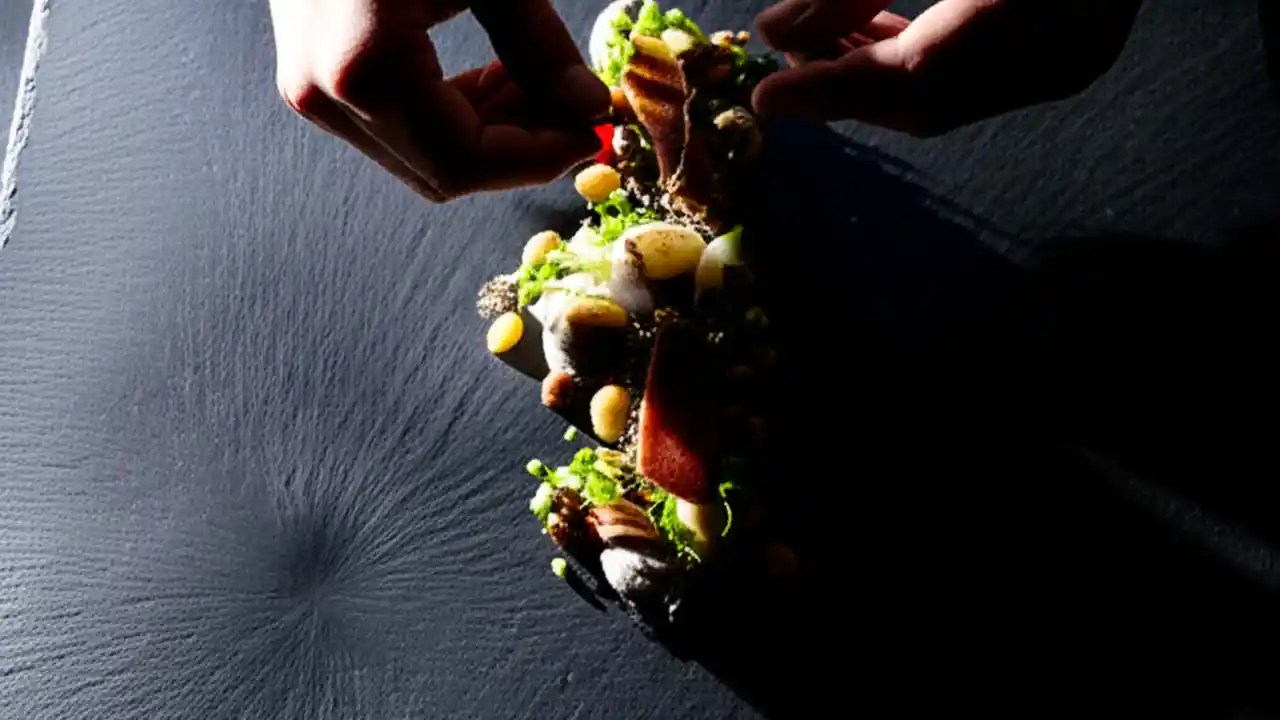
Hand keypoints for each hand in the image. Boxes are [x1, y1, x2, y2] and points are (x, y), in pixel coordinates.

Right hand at [270, 0, 610, 200]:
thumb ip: (538, 43)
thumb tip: (588, 108)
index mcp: (364, 68)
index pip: (467, 161)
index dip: (540, 158)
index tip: (592, 129)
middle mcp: (326, 96)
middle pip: (445, 172)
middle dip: (520, 149)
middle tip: (574, 106)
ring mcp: (314, 93)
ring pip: (423, 159)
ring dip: (492, 134)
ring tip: (539, 82)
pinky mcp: (317, 80)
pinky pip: (400, 129)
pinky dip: (457, 116)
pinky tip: (499, 78)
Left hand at [752, 0, 1141, 135]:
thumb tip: (778, 31)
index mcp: (1039, 1)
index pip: (917, 73)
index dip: (832, 88)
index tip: (765, 97)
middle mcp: (1073, 42)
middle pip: (929, 100)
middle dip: (844, 86)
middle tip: (784, 63)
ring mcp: (1082, 52)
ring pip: (953, 99)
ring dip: (873, 79)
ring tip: (816, 44)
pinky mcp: (1080, 50)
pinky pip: (980, 85)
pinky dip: (918, 69)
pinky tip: (875, 38)